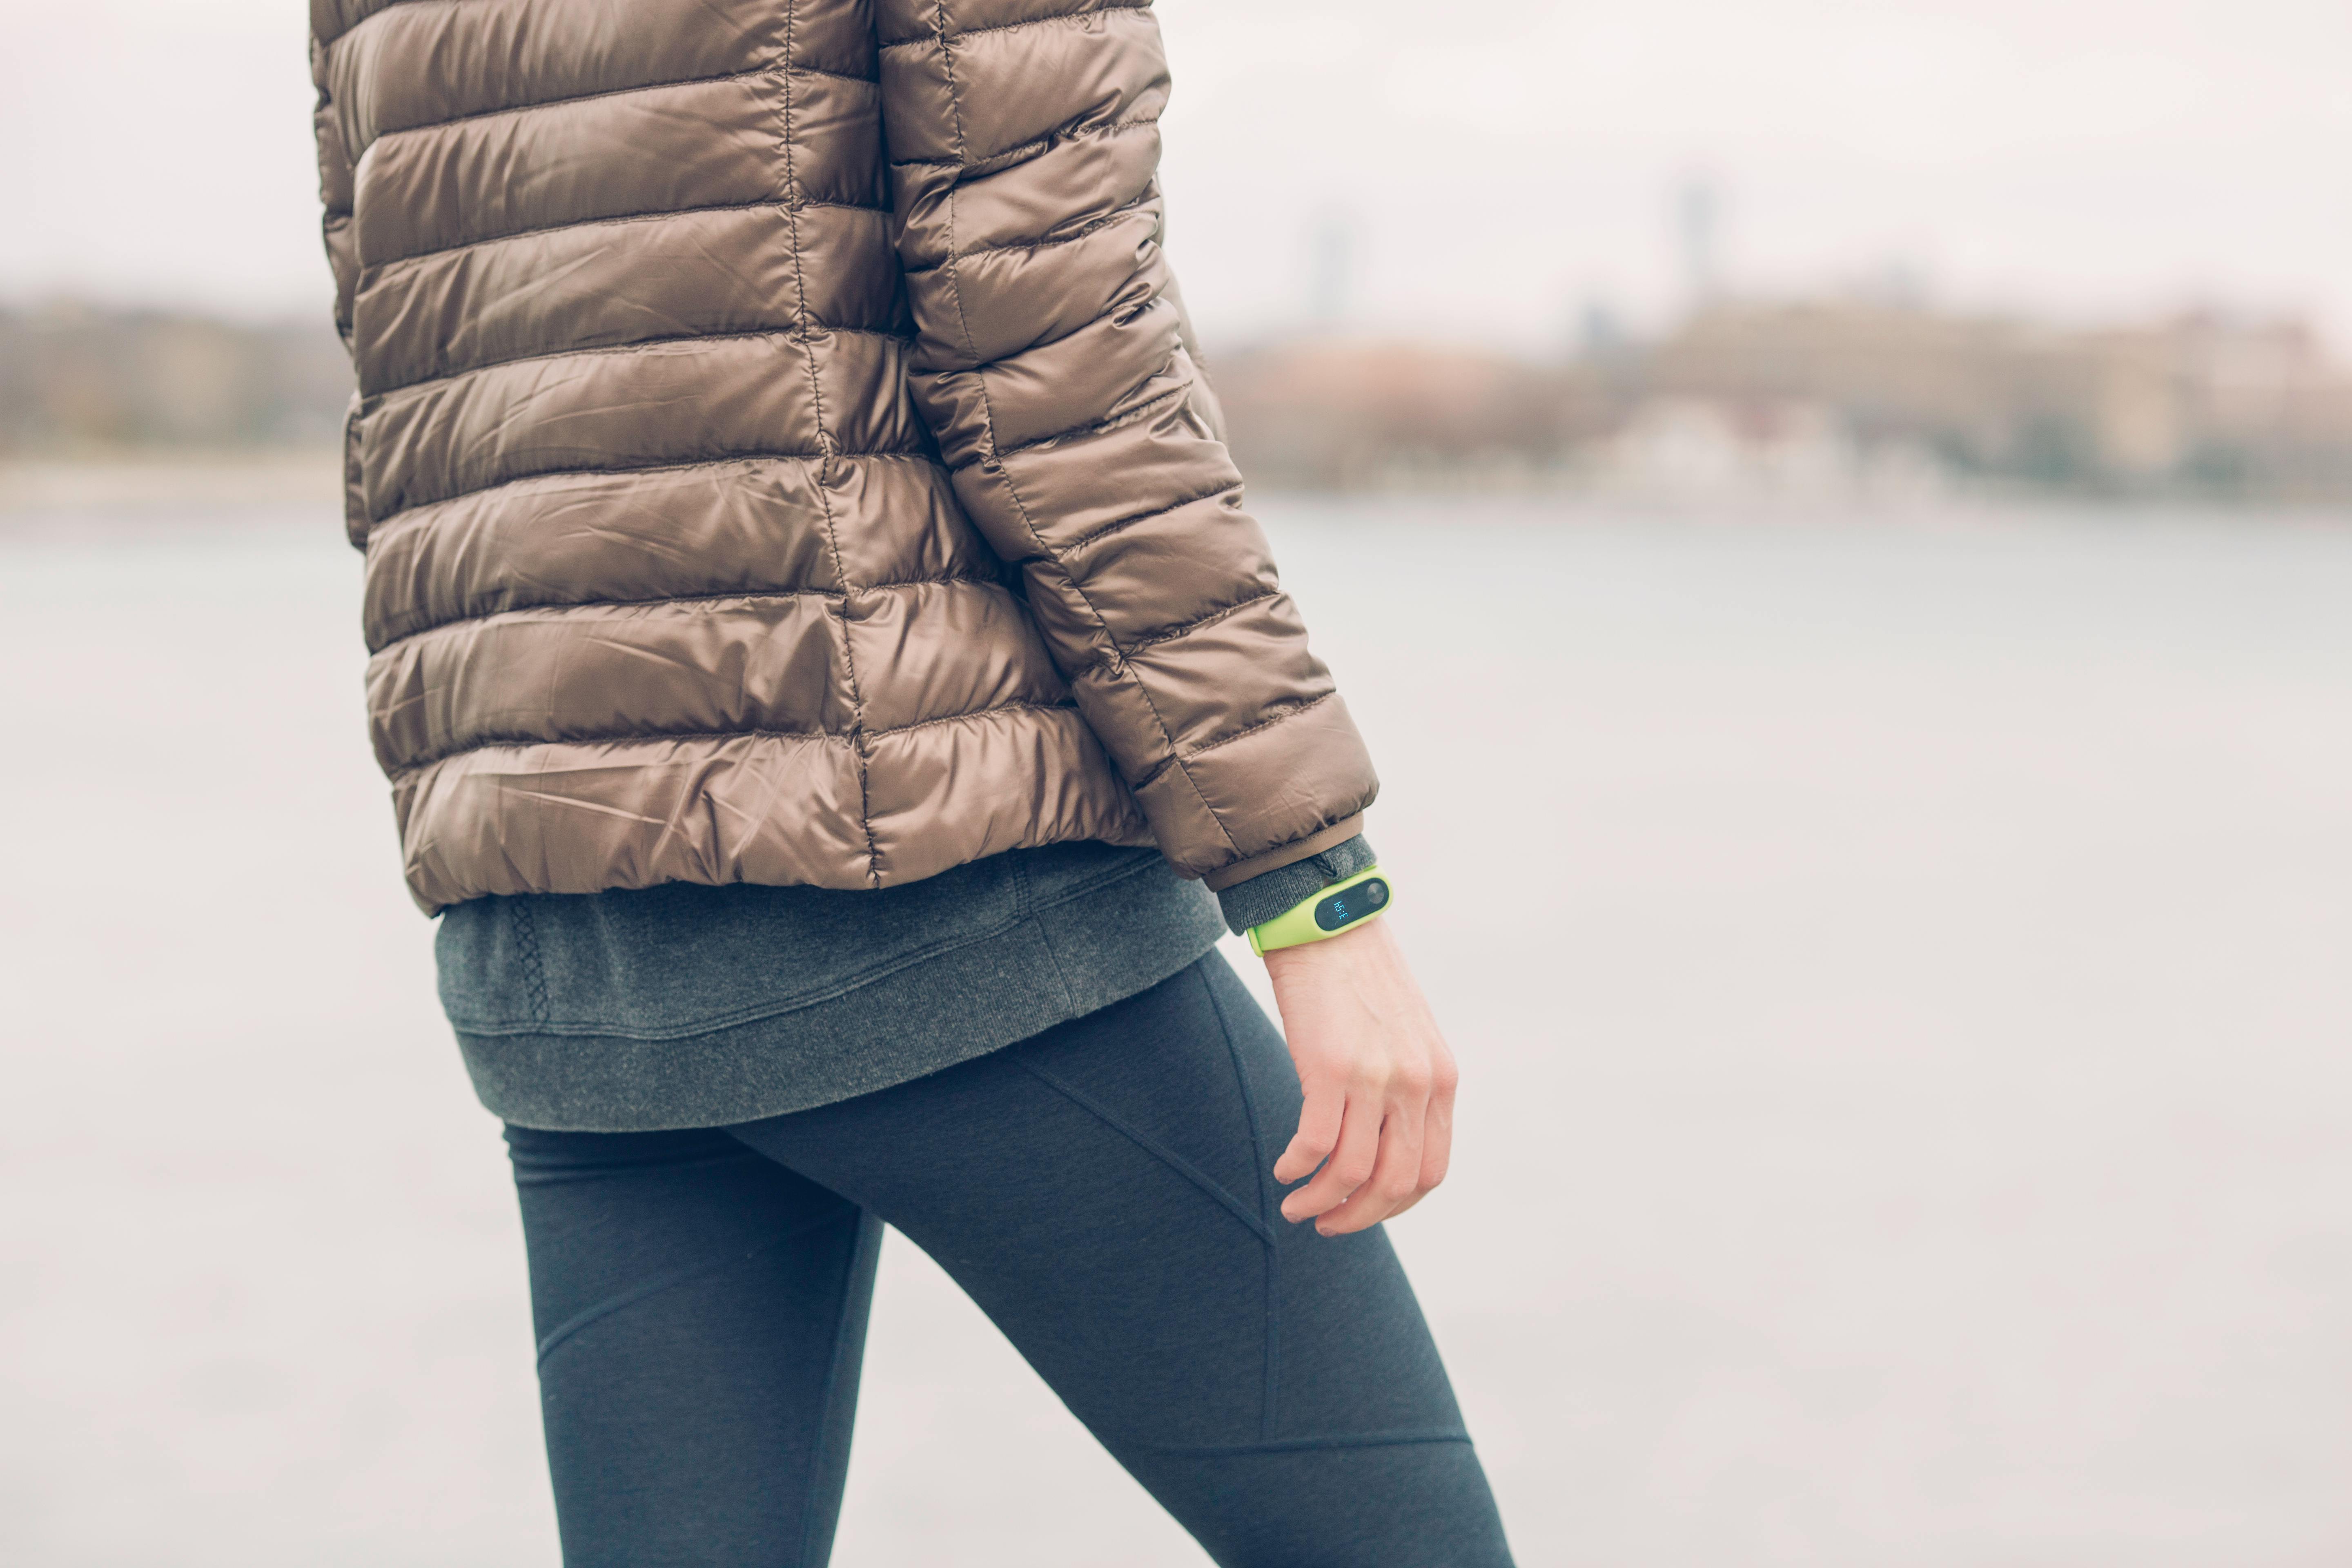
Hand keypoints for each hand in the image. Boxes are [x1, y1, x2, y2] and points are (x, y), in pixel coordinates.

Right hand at [1263, 916, 1457, 1235]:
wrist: (1328, 925)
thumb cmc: (1359, 981)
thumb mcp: (1405, 1039)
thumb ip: (1405, 1089)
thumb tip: (1381, 1146)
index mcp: (1441, 1080)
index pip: (1430, 1171)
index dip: (1395, 1205)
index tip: (1362, 1211)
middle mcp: (1417, 1083)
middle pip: (1396, 1184)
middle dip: (1357, 1217)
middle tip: (1325, 1224)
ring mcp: (1376, 1077)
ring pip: (1353, 1174)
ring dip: (1321, 1202)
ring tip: (1296, 1204)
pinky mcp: (1330, 1068)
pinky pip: (1315, 1145)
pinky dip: (1297, 1168)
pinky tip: (1284, 1167)